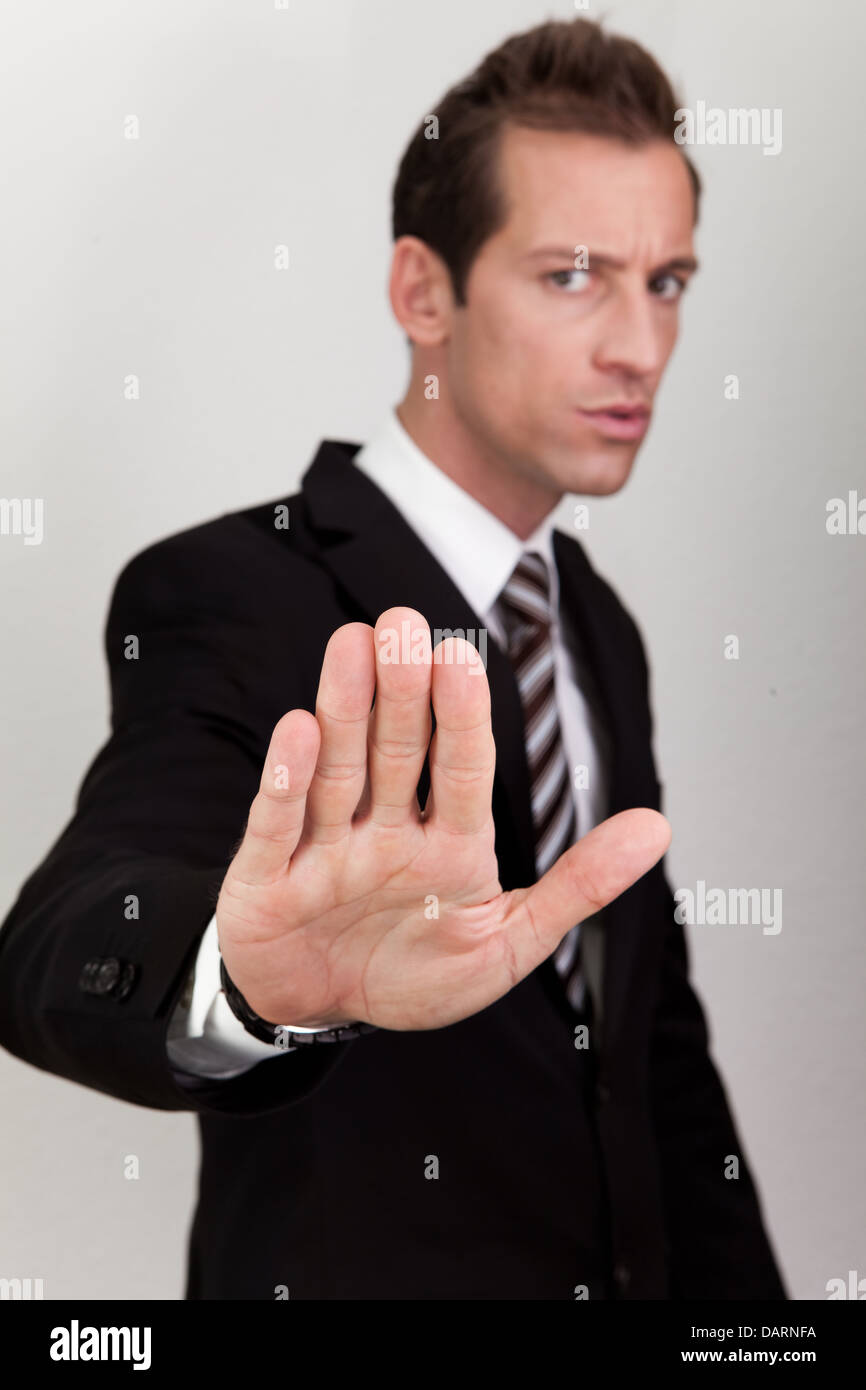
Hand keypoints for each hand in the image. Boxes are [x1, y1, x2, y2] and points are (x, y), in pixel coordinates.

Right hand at [215, 606, 670, 1029]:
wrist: (320, 1010)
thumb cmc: (414, 972)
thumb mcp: (507, 944)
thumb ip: (577, 887)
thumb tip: (658, 827)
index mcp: (449, 846)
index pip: (462, 770)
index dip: (464, 717)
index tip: (464, 657)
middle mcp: (386, 833)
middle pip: (396, 753)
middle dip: (402, 690)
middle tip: (405, 623)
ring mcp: (326, 850)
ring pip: (339, 772)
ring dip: (345, 709)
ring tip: (353, 644)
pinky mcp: (267, 877)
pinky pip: (276, 826)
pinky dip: (285, 782)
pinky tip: (299, 730)